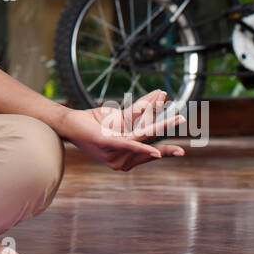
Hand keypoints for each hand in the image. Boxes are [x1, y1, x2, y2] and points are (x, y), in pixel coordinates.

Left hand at [61, 89, 186, 170]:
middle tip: (184, 121)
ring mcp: (114, 153)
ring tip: (175, 115)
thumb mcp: (121, 116)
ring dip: (158, 120)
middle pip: (148, 136)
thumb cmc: (94, 121)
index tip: (181, 148)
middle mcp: (122, 158)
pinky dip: (140, 148)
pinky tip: (154, 152)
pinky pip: (126, 144)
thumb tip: (161, 94)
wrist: (69, 122)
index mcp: (126, 155)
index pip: (148, 143)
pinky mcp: (106, 145)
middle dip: (166, 128)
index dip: (164, 143)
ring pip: (141, 133)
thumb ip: (141, 110)